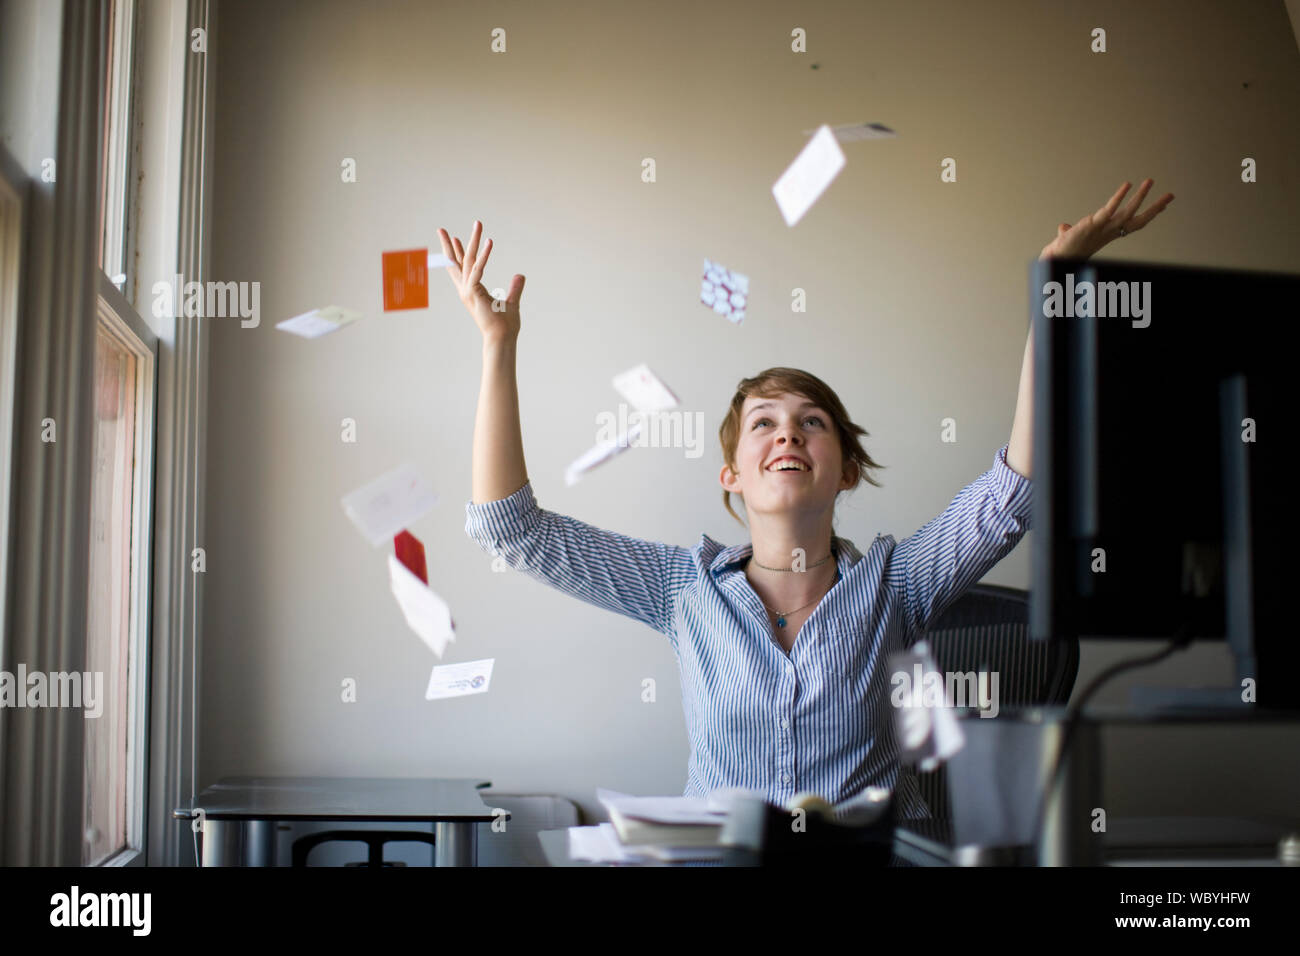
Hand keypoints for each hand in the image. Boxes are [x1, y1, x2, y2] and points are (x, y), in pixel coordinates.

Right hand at [437, 220, 525, 342]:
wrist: (502, 338)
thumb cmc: (505, 325)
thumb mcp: (512, 301)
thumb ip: (515, 288)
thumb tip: (520, 275)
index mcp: (472, 291)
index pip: (461, 268)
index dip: (457, 253)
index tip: (453, 238)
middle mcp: (466, 289)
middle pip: (455, 262)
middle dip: (448, 244)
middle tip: (441, 228)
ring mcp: (468, 291)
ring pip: (468, 260)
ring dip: (473, 241)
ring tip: (477, 224)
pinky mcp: (474, 292)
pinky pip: (478, 269)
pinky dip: (484, 255)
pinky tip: (489, 242)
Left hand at [1038, 179, 1173, 261]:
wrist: (1056, 259)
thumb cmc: (1063, 250)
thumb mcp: (1069, 238)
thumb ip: (1068, 231)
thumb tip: (1063, 227)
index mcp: (1108, 234)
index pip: (1132, 224)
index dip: (1148, 215)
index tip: (1162, 207)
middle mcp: (1109, 231)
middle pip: (1138, 219)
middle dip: (1155, 207)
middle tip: (1170, 195)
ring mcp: (1103, 228)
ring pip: (1128, 212)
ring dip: (1140, 196)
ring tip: (1150, 181)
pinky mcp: (1093, 224)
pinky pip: (1110, 209)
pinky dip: (1119, 197)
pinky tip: (1127, 185)